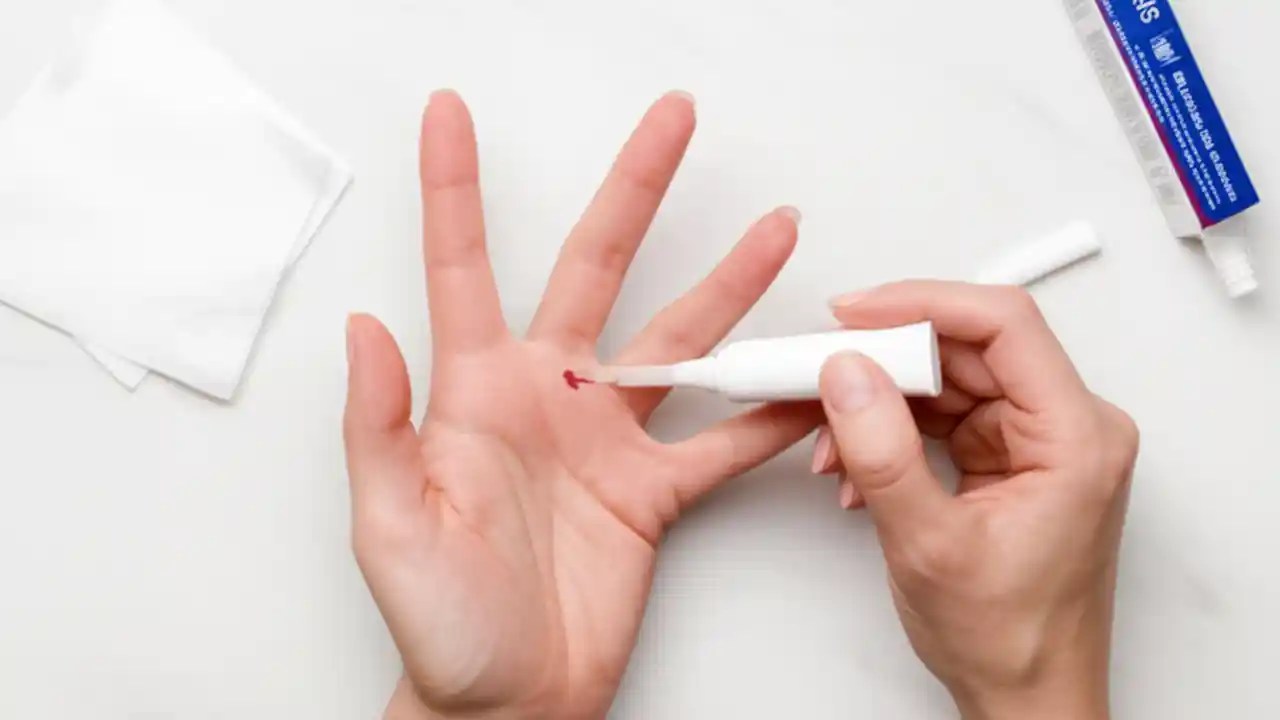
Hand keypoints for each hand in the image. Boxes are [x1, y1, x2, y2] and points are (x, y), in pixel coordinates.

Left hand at [343, 90, 820, 718]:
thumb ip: (381, 426)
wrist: (507, 700)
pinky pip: (720, 443)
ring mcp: (605, 440)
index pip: (461, 266)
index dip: (452, 186)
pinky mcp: (652, 492)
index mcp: (475, 391)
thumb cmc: (438, 623)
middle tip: (671, 123)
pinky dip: (764, 417)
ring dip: (729, 289)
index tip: (449, 114)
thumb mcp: (390, 525)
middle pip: (595, 268)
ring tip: (773, 235)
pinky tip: (803, 386)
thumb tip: (363, 329)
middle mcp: (547, 397)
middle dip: (634, 191)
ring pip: (679, 341)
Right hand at [814, 281, 1137, 719]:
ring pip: (947, 380)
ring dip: (881, 403)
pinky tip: (858, 467)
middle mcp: (1067, 428)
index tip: (857, 312)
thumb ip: (882, 454)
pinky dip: (892, 433)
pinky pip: (941, 416)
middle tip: (825, 370)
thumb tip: (848, 376)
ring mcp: (1036, 442)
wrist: (1026, 695)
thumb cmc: (1012, 639)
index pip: (1004, 325)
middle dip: (886, 360)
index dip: (923, 304)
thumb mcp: (929, 546)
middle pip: (967, 348)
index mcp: (1077, 438)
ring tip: (834, 440)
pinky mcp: (1007, 457)